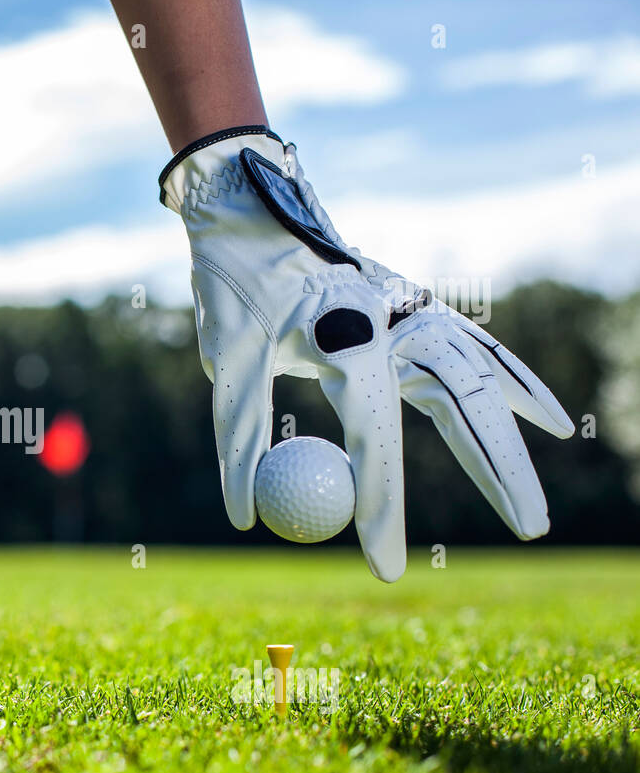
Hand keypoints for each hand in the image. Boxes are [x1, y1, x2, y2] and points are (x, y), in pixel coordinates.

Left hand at [160, 126, 573, 580]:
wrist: (249, 205)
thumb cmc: (233, 285)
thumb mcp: (226, 360)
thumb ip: (240, 438)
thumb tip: (246, 517)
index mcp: (346, 333)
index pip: (374, 436)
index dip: (380, 506)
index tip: (385, 567)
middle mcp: (397, 319)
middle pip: (465, 404)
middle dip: (498, 472)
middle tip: (529, 531)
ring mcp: (414, 309)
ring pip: (482, 380)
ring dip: (513, 438)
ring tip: (535, 497)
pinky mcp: (416, 308)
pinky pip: (475, 354)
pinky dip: (512, 387)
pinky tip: (547, 419)